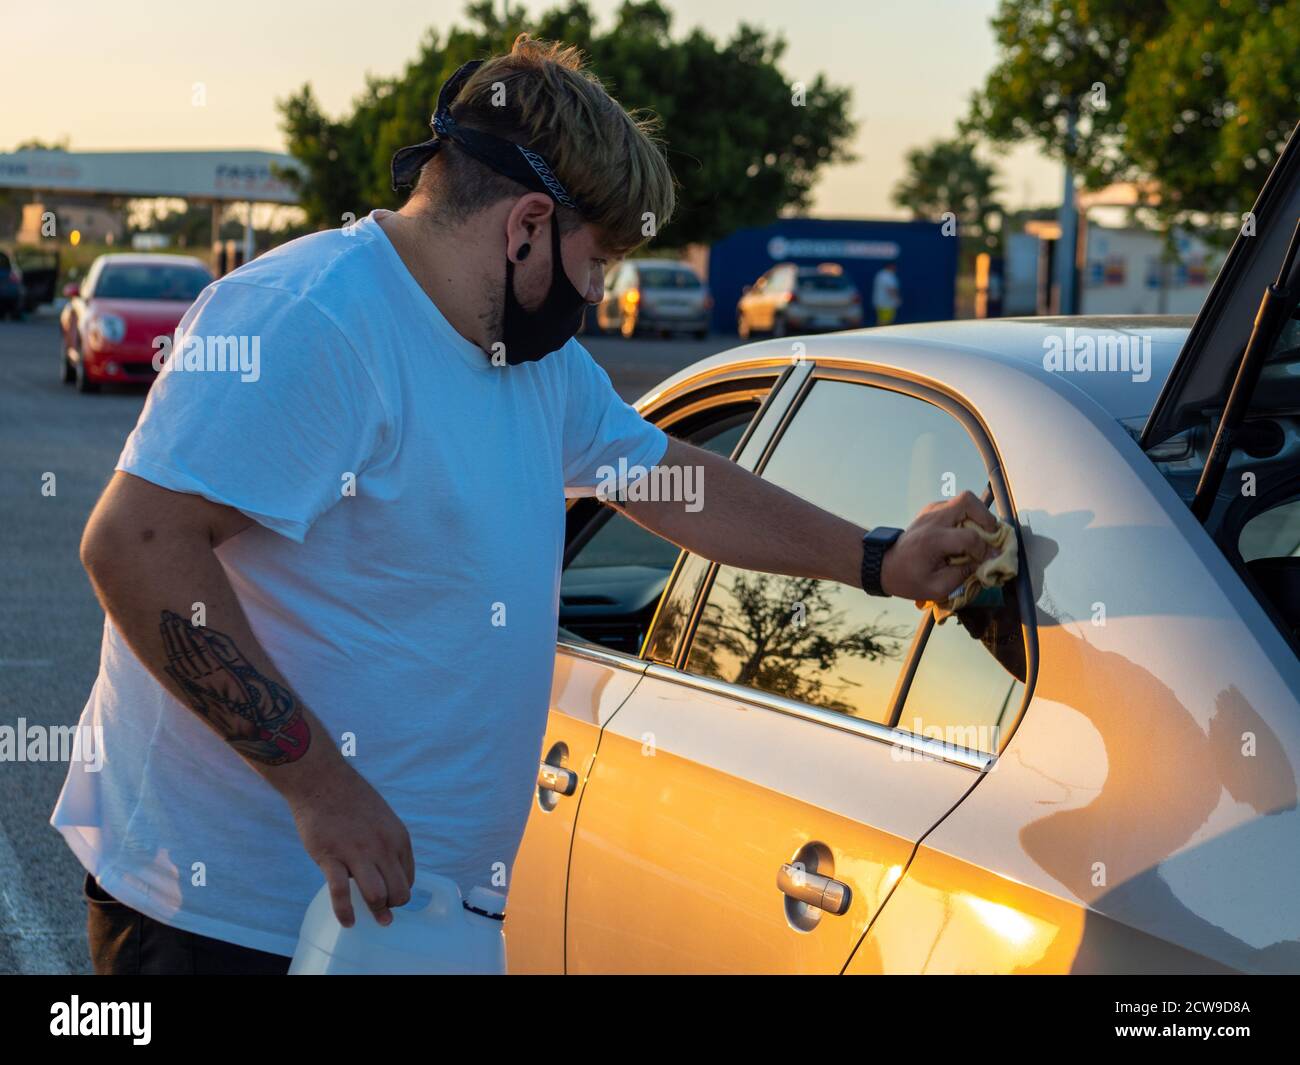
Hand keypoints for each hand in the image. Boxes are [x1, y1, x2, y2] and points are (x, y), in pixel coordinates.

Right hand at [283, 761, 414, 928]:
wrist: (322, 782)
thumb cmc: (351, 801)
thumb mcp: (383, 819)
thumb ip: (388, 844)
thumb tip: (388, 870)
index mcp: (398, 838)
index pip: (408, 878)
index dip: (399, 891)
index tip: (389, 896)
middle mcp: (383, 848)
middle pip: (398, 892)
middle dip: (391, 906)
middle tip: (381, 912)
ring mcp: (358, 854)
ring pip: (377, 896)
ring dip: (375, 912)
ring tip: (369, 919)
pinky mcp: (331, 858)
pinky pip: (341, 894)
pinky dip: (346, 913)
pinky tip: (348, 922)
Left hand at [880, 490, 997, 601]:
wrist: (885, 565)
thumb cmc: (909, 579)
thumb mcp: (937, 588)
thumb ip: (964, 575)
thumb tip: (985, 564)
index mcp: (933, 540)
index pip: (969, 537)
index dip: (985, 550)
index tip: (990, 560)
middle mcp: (933, 520)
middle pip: (967, 501)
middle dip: (986, 518)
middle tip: (992, 535)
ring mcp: (931, 511)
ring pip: (964, 499)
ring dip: (978, 516)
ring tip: (982, 535)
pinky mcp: (932, 510)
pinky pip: (957, 506)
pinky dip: (967, 517)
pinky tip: (965, 533)